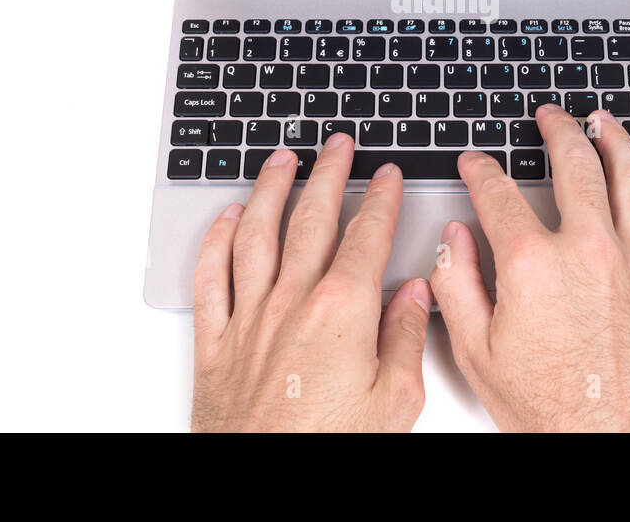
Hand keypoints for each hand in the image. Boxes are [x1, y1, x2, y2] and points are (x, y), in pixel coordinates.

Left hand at [191, 134, 431, 431]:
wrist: (262, 482)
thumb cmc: (329, 449)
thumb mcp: (395, 401)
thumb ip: (407, 339)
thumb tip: (417, 296)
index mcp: (342, 312)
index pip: (366, 236)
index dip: (380, 200)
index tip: (386, 176)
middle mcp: (291, 304)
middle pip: (311, 220)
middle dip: (327, 174)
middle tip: (337, 146)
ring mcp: (249, 319)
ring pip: (257, 234)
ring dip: (271, 189)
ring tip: (282, 159)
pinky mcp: (216, 341)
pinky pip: (211, 276)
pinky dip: (218, 239)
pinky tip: (229, 218)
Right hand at [431, 104, 629, 431]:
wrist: (617, 450)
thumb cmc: (552, 414)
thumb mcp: (477, 354)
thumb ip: (458, 285)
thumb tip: (454, 240)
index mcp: (533, 264)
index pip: (499, 194)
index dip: (481, 171)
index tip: (476, 163)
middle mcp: (589, 252)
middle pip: (574, 166)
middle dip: (557, 131)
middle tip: (550, 117)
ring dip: (615, 142)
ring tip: (604, 122)